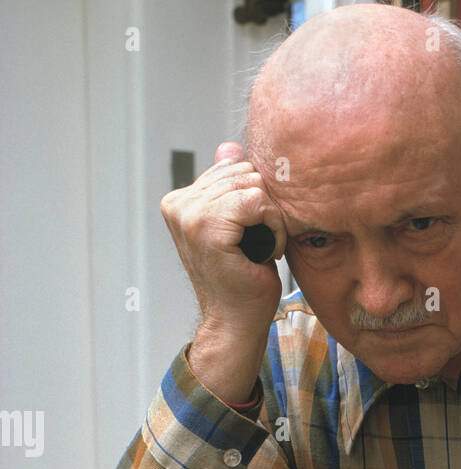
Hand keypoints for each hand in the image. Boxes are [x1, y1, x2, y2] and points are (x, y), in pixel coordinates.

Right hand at [160, 142, 286, 337]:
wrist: (236, 322)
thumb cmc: (242, 279)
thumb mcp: (239, 224)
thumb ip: (230, 186)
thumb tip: (229, 147)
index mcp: (180, 200)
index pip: (233, 166)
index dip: (255, 198)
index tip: (252, 234)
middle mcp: (178, 203)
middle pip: (244, 171)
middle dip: (265, 206)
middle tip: (260, 244)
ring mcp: (188, 214)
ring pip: (253, 185)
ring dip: (271, 220)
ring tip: (262, 249)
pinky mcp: (206, 226)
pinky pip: (257, 203)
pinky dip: (274, 228)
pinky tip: (267, 252)